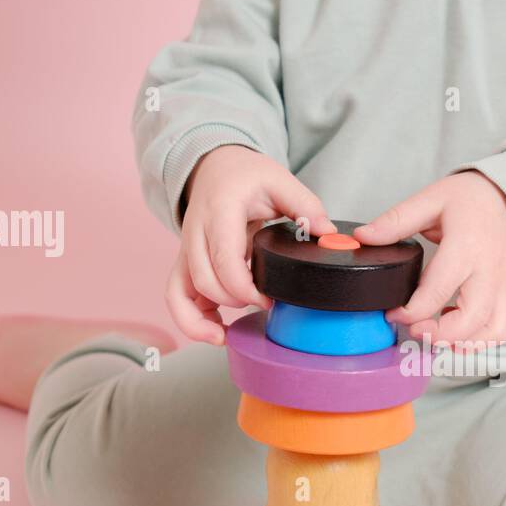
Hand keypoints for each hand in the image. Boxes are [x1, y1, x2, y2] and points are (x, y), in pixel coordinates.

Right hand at [169, 145, 335, 344]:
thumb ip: (305, 205)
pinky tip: (216, 332)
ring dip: (198, 321)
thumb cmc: (246, 175)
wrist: (215, 167)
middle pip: (202, 280)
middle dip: (233, 302)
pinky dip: (191, 319)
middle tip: (264, 305)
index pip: (223, 258)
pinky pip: (177, 297)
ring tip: (224, 338)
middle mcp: (195, 232)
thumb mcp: (279, 179)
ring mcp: (186, 249)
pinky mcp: (186, 263)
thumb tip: (328, 233)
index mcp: (219, 211)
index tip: (267, 299)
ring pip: (178, 293)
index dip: (244, 287)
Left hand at [354, 171, 505, 344]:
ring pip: (490, 331)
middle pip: (470, 319)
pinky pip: (500, 329)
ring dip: (461, 342)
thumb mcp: (431, 199)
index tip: (393, 313)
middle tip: (413, 329)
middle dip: (437, 334)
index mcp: (466, 247)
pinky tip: (456, 331)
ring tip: (434, 334)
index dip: (411, 311)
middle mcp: (488, 271)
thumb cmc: (471, 198)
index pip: (438, 290)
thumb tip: (364, 237)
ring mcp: (502, 285)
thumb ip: (396, 221)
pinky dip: (478, 340)